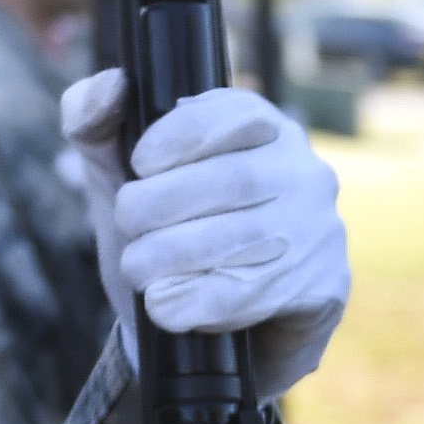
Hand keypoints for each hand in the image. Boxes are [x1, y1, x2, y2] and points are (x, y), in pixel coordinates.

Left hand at [60, 71, 349, 396]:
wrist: (199, 339)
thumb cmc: (164, 242)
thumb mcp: (120, 183)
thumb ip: (97, 130)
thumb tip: (110, 84)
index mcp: (259, 128)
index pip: (228, 114)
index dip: (174, 139)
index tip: (137, 168)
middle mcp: (302, 171)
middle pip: (233, 179)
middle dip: (162, 206)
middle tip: (127, 230)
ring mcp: (321, 229)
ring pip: (246, 235)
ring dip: (174, 256)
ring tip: (137, 271)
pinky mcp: (326, 286)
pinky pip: (260, 292)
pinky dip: (199, 301)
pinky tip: (165, 307)